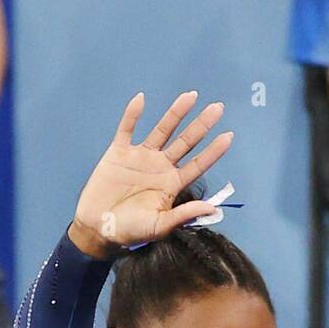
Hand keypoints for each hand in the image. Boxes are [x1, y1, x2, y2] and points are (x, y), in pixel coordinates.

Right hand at [68, 90, 232, 258]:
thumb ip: (184, 215)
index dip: (213, 151)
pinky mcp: (119, 153)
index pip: (197, 164)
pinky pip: (127, 129)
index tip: (229, 136)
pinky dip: (132, 114)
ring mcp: (140, 157)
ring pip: (162, 130)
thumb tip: (213, 209)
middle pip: (185, 142)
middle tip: (218, 108)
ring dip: (176, 113)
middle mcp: (160, 167)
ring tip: (191, 96)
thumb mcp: (159, 226)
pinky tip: (141, 99)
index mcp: (171, 184)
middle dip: (201, 125)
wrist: (99, 229)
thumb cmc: (130, 231)